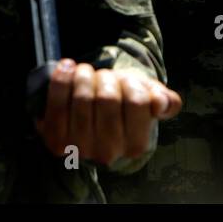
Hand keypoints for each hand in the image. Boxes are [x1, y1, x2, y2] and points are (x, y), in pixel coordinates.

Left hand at [36, 59, 181, 165]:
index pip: (137, 101)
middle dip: (106, 77)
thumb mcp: (151, 100)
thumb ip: (166, 101)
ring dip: (84, 76)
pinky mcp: (57, 141)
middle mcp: (107, 153)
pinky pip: (56, 104)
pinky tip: (67, 68)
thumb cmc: (126, 104)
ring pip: (82, 99)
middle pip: (107, 98)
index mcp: (136, 145)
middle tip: (105, 76)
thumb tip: (160, 104)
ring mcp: (80, 149)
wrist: (96, 118)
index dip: (131, 82)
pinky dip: (61, 80)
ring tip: (87, 74)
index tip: (127, 79)